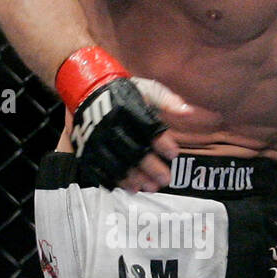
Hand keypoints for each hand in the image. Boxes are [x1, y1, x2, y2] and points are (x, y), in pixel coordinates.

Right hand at [94, 78, 218, 192]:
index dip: (162, 143)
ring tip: (150, 188)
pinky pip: (100, 170)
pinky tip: (131, 188)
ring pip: (117, 164)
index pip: (148, 128)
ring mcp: (96, 139)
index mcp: (128, 108)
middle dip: (152, 167)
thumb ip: (168, 101)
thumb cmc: (124, 92)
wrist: (88, 90)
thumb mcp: (147, 89)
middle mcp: (111, 124)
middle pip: (134, 151)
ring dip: (135, 178)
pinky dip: (115, 181)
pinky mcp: (87, 149)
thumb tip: (189, 112)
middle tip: (166, 179)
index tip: (174, 154)